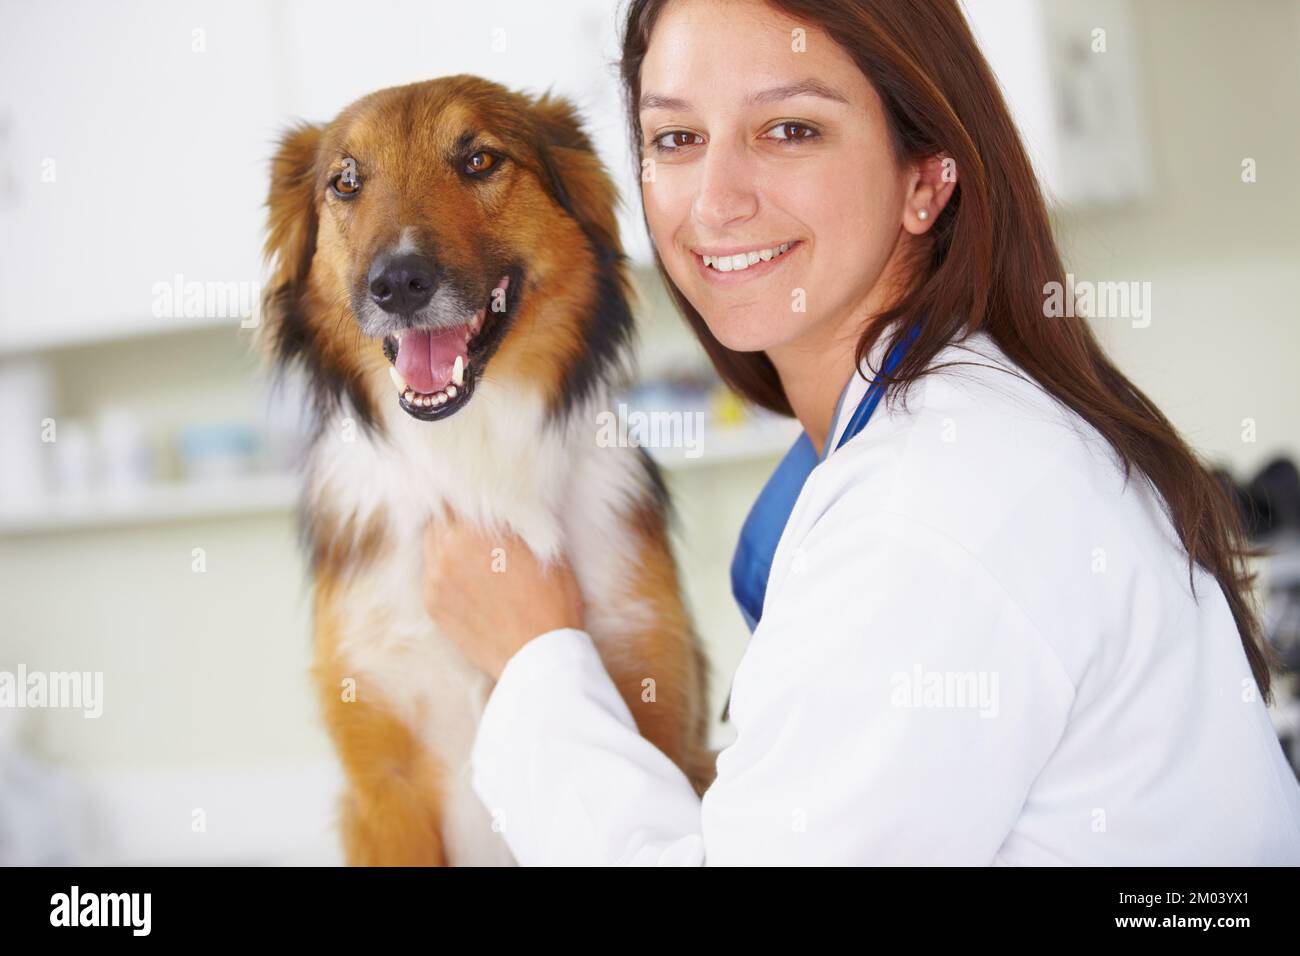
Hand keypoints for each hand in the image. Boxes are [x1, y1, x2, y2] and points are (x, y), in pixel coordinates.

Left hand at [421, 506, 584, 679]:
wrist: (538, 655)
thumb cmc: (551, 600)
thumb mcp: (544, 547)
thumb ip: (515, 522)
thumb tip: (504, 504)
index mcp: (473, 528)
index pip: (455, 495)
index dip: (466, 493)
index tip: (474, 494)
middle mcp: (446, 549)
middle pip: (440, 518)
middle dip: (455, 517)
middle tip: (474, 521)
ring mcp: (434, 579)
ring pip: (431, 545)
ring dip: (447, 542)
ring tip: (472, 551)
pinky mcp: (432, 605)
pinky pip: (431, 575)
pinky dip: (444, 571)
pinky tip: (468, 579)